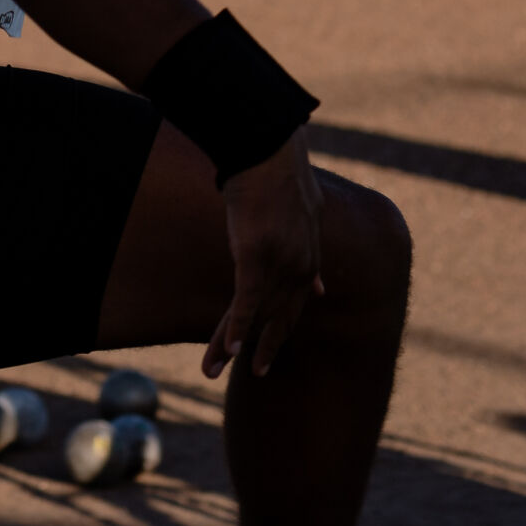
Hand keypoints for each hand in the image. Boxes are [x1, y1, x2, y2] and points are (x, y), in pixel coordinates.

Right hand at [202, 128, 323, 378]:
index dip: (287, 320)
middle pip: (279, 317)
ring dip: (230, 346)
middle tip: (258, 373)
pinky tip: (226, 352)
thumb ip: (308, 218)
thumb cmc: (279, 167)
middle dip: (266, 347)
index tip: (277, 338)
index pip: (297, 297)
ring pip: (255, 317)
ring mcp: (278, 265)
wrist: (269, 153)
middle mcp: (299, 266)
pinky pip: (245, 304)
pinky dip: (234, 329)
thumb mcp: (303, 198)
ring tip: (212, 370)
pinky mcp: (255, 259)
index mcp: (309, 252)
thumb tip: (313, 209)